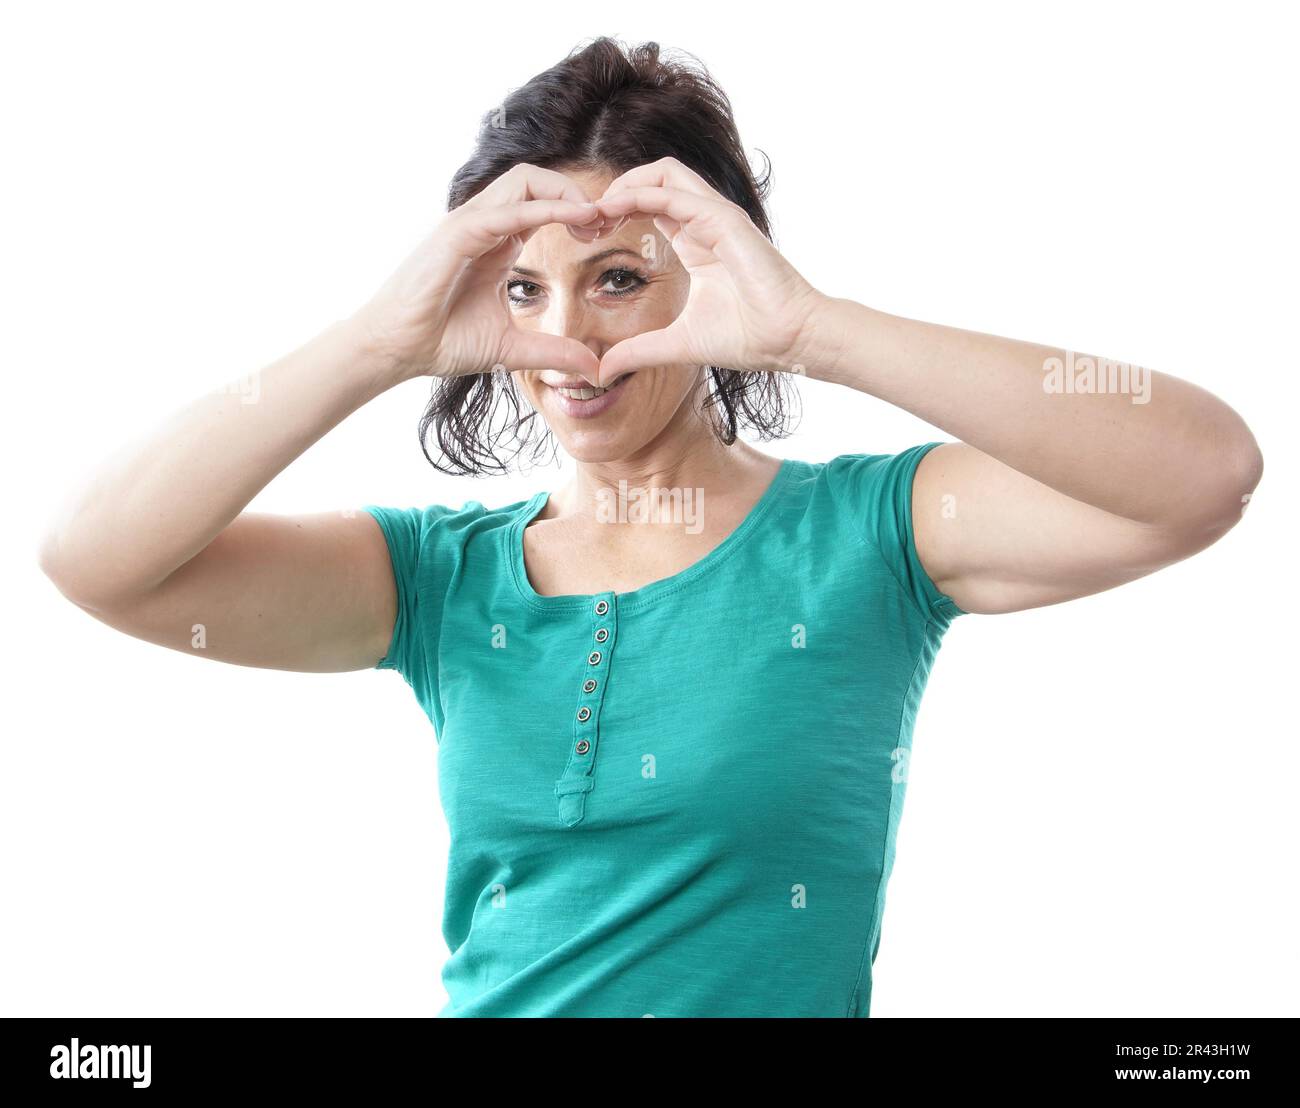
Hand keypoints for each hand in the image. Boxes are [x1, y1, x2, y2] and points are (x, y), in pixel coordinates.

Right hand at [351, 164, 604, 380]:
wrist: (397, 350)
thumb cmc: (443, 342)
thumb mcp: (513, 350)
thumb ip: (554, 352)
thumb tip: (594, 368)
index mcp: (497, 242)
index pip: (542, 203)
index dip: (578, 211)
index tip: (605, 236)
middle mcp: (484, 225)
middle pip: (536, 180)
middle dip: (577, 193)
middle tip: (606, 224)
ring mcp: (468, 226)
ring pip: (523, 181)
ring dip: (566, 194)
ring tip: (594, 220)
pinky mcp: (456, 236)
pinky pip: (505, 211)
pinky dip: (544, 210)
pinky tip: (574, 222)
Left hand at [590, 157, 834, 384]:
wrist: (790, 341)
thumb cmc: (749, 338)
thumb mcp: (677, 344)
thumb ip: (639, 351)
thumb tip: (603, 370)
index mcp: (695, 241)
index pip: (649, 204)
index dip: (614, 213)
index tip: (587, 237)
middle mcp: (705, 221)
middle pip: (653, 178)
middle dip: (614, 191)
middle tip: (585, 221)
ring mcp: (716, 216)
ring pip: (663, 173)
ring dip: (623, 185)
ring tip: (596, 211)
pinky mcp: (725, 220)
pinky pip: (675, 192)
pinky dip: (640, 194)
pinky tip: (613, 210)